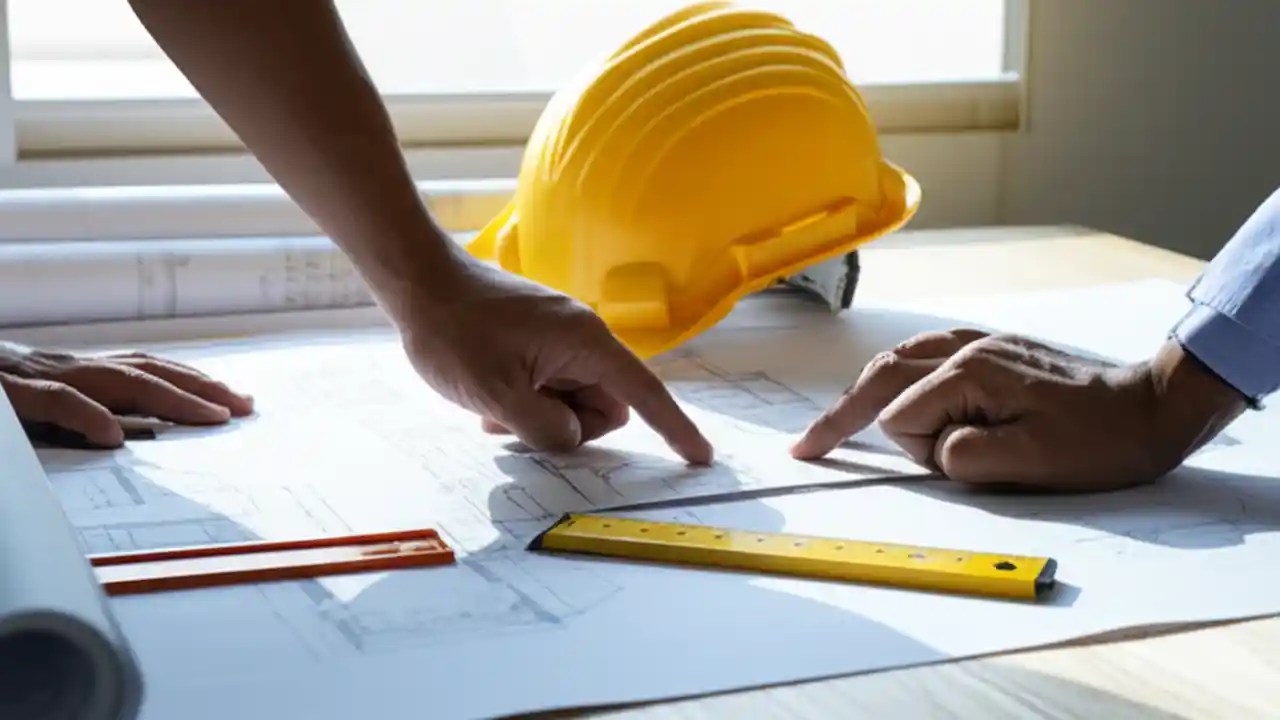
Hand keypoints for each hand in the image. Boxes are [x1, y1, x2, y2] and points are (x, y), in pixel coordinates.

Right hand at [1, 342, 253, 447]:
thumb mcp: (33, 406)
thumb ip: (76, 418)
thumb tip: (127, 439)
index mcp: (73, 373)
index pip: (145, 370)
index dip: (192, 381)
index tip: (237, 400)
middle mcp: (64, 368)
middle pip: (146, 370)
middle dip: (201, 387)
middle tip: (245, 407)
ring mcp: (37, 377)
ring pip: (116, 380)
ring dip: (170, 396)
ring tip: (212, 417)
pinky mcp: (9, 395)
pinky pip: (54, 402)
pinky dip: (87, 417)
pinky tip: (116, 437)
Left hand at [396, 256, 712, 463]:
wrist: (417, 282)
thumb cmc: (454, 330)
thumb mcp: (497, 394)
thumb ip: (545, 428)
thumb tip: (571, 438)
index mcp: (585, 343)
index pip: (644, 394)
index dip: (674, 428)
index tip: (700, 457)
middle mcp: (581, 338)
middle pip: (603, 406)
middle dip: (568, 426)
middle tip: (514, 421)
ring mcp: (559, 338)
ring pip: (572, 401)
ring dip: (541, 416)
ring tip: (494, 406)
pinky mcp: (538, 341)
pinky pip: (550, 386)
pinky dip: (527, 401)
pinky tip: (491, 396)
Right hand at [790, 330, 1245, 489]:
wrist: (1149, 408)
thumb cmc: (1096, 442)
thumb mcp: (1030, 464)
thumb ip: (962, 455)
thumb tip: (930, 447)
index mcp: (970, 374)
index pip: (902, 417)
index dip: (917, 451)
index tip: (953, 466)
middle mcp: (966, 349)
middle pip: (881, 376)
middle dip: (844, 414)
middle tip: (805, 447)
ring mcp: (979, 342)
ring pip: (897, 359)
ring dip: (868, 391)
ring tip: (840, 420)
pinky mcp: (993, 347)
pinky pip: (925, 352)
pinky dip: (899, 373)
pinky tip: (898, 385)